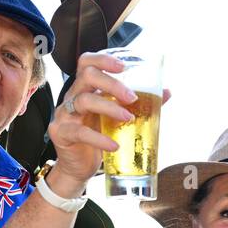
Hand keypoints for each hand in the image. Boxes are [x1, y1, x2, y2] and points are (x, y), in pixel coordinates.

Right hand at [48, 51, 171, 192]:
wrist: (77, 167)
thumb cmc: (96, 139)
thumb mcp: (116, 118)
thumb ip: (138, 105)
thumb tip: (165, 92)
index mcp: (85, 89)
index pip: (87, 63)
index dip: (103, 60)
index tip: (123, 66)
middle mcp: (73, 97)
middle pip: (87, 76)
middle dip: (112, 84)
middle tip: (133, 98)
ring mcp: (65, 115)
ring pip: (83, 101)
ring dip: (110, 107)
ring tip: (129, 118)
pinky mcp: (62, 134)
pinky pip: (80, 132)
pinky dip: (99, 138)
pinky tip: (115, 145)